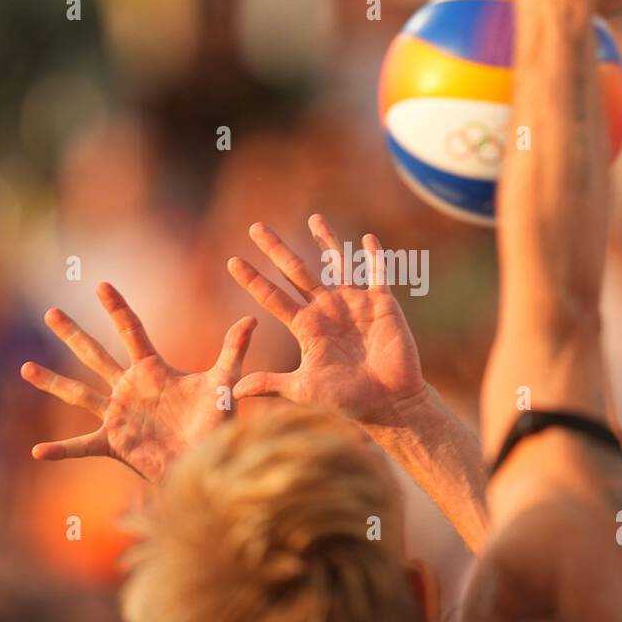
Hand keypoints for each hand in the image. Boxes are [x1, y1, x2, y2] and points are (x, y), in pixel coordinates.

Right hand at [20, 282, 255, 482]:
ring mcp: (118, 415)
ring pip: (77, 393)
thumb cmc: (215, 424)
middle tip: (51, 312)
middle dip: (74, 334)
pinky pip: (81, 446)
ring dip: (52, 382)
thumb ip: (233, 352)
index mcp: (152, 370)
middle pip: (95, 354)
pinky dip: (61, 450)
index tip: (101, 284)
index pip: (131, 331)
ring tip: (25, 367)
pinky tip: (37, 452)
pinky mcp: (114, 442)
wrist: (206, 461)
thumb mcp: (222, 385)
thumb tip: (252, 319)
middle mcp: (129, 388)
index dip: (117, 308)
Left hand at [227, 214, 426, 426]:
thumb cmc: (348, 400)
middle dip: (276, 249)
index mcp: (307, 328)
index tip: (232, 261)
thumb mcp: (304, 390)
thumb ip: (271, 385)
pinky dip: (373, 256)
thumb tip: (233, 391)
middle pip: (297, 272)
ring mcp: (354, 304)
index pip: (272, 298)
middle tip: (256, 227)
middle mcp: (327, 310)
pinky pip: (377, 273)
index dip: (253, 280)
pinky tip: (367, 238)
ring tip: (313, 218)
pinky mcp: (382, 304)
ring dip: (325, 241)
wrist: (389, 403)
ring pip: (336, 264)